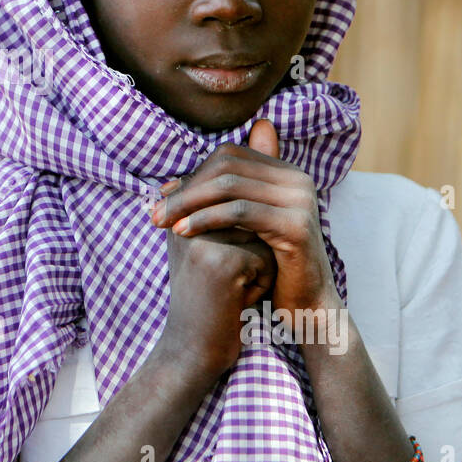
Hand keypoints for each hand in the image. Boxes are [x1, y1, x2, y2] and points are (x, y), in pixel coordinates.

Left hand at [150, 120, 340, 316]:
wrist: (306, 305)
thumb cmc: (268, 266)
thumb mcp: (238, 228)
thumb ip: (211, 203)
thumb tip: (168, 182)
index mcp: (285, 173)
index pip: (229, 156)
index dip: (194, 173)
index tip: (163, 195)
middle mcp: (297, 179)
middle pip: (227, 167)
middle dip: (187, 188)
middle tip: (155, 211)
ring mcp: (300, 199)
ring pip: (230, 185)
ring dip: (189, 202)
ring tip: (163, 222)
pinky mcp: (297, 224)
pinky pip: (240, 212)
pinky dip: (206, 218)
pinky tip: (183, 232)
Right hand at [155, 222, 276, 381]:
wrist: (190, 351)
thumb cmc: (203, 302)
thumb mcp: (199, 252)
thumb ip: (210, 218)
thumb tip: (242, 191)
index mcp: (177, 214)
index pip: (232, 206)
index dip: (237, 240)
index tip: (216, 269)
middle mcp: (186, 221)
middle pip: (249, 219)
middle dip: (248, 251)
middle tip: (223, 283)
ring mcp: (204, 240)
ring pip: (261, 237)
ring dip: (256, 267)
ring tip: (229, 290)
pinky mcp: (225, 261)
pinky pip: (267, 260)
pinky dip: (260, 285)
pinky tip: (235, 302)